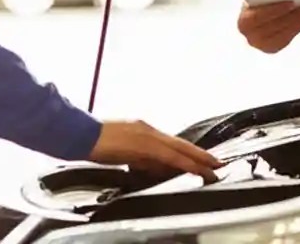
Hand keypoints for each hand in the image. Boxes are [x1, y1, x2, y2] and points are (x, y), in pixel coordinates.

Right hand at [89, 120, 221, 181]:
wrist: (81, 133)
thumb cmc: (97, 142)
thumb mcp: (124, 150)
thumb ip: (141, 158)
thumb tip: (155, 168)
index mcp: (144, 131)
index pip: (172, 143)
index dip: (190, 151)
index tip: (204, 159)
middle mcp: (149, 130)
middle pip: (180, 144)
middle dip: (200, 155)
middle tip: (218, 164)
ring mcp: (147, 135)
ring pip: (179, 150)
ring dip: (197, 160)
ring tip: (212, 168)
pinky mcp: (143, 144)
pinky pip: (169, 155)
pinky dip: (184, 162)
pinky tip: (194, 169)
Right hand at [237, 1, 299, 53]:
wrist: (257, 14)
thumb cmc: (259, 0)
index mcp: (243, 20)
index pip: (257, 17)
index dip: (274, 11)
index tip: (291, 3)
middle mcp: (249, 35)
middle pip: (272, 27)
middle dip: (291, 17)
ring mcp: (260, 44)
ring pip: (281, 35)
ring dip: (298, 23)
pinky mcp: (271, 48)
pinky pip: (286, 40)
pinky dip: (297, 29)